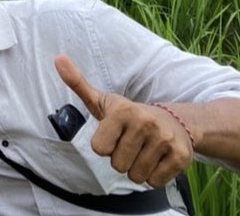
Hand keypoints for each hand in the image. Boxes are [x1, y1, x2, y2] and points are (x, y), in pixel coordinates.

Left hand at [54, 54, 193, 186]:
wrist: (174, 121)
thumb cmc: (129, 115)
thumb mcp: (102, 101)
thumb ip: (77, 83)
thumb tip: (58, 58)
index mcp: (123, 110)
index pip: (99, 148)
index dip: (105, 145)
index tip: (114, 134)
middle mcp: (145, 122)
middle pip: (117, 164)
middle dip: (121, 158)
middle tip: (131, 143)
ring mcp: (165, 140)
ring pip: (135, 175)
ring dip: (136, 168)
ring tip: (143, 150)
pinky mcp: (181, 157)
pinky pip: (154, 181)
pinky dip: (153, 175)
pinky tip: (156, 158)